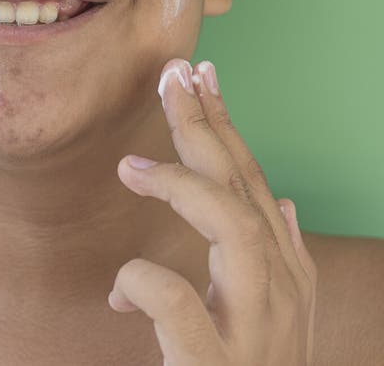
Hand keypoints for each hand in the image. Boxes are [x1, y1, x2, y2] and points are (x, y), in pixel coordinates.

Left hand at [108, 59, 316, 364]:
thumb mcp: (276, 320)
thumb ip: (279, 261)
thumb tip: (284, 205)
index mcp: (284, 275)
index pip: (251, 180)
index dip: (225, 122)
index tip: (199, 72)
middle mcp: (280, 294)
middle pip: (242, 188)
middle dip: (206, 123)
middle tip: (172, 73)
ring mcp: (256, 332)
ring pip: (234, 230)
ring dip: (185, 185)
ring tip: (131, 165)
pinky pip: (181, 310)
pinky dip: (147, 286)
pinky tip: (120, 291)